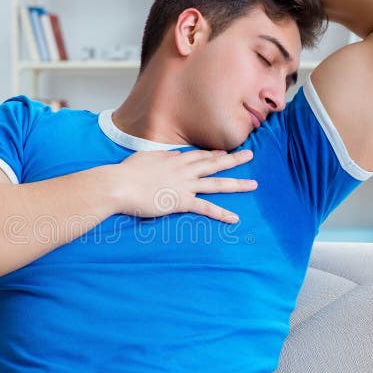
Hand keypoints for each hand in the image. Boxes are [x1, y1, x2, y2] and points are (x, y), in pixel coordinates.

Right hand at [113, 149, 256, 223]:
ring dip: (236, 183)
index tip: (224, 153)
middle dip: (233, 160)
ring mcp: (184, 185)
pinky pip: (205, 208)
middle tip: (250, 155)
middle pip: (213, 163)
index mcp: (174, 160)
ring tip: (253, 185)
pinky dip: (221, 213)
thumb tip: (175, 156)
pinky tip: (234, 218)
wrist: (119, 185)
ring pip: (216, 184)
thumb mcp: (145, 158)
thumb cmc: (126, 173)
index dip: (213, 154)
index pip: (198, 155)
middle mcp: (183, 170)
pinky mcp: (181, 202)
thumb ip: (162, 156)